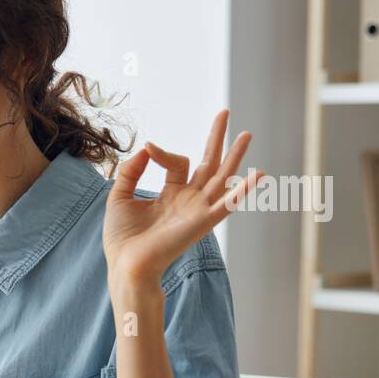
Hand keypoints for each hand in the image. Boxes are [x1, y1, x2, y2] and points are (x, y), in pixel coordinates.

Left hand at [102, 109, 262, 287]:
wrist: (126, 265)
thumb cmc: (122, 238)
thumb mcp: (119, 196)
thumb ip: (130, 171)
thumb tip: (146, 147)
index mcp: (172, 195)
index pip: (177, 162)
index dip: (162, 152)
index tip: (147, 149)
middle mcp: (189, 200)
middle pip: (208, 163)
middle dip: (216, 138)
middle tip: (224, 112)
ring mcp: (198, 210)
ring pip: (222, 178)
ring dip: (235, 156)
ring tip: (246, 134)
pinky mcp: (202, 222)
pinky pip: (227, 204)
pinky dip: (242, 190)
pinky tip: (259, 175)